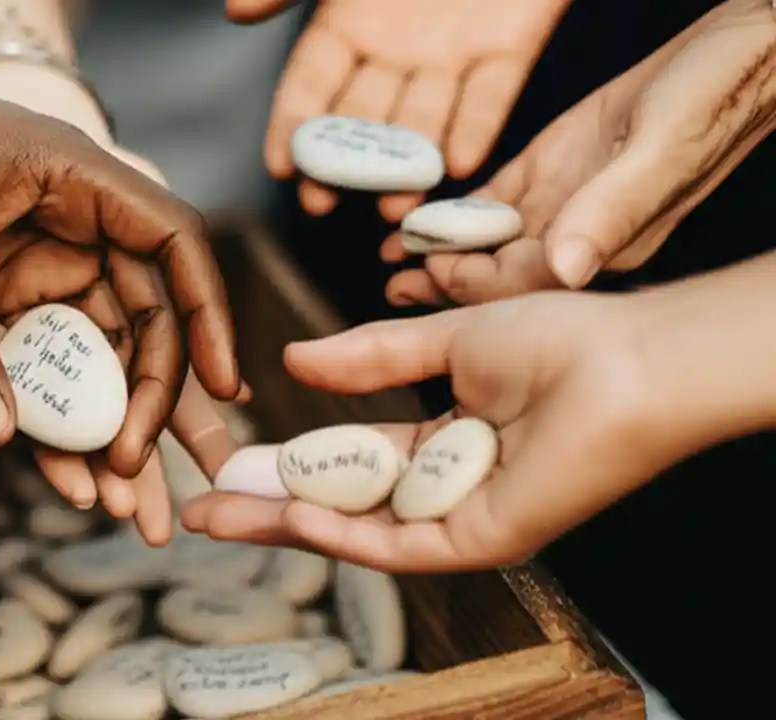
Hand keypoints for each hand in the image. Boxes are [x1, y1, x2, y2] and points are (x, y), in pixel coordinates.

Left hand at [0, 65, 240, 482]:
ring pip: (94, 350)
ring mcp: (37, 262)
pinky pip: (38, 362)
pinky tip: (64, 471)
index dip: (208, 313)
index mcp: (77, 180)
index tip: (223, 383)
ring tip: (115, 492)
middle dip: (149, 392)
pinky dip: (49, 413)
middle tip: (135, 464)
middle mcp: (72, 222)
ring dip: (103, 418)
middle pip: (142, 312)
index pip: (173, 243)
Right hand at [183, 290, 701, 571]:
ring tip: (217, 515)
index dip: (287, 464)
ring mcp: (460, 519)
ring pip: (356, 531)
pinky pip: (397, 546)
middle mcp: (447, 489)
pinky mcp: (481, 541)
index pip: (348, 463)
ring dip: (285, 524)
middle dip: (267, 506)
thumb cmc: (561, 340)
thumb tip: (294, 361)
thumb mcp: (443, 338)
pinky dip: (341, 531)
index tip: (229, 459)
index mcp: (444, 444)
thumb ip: (369, 356)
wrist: (629, 361)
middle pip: (340, 505)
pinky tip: (289, 515)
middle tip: (202, 506)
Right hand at [229, 0, 567, 217]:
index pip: (309, 88)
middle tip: (325, 203)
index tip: (279, 167)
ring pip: (424, 119)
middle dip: (345, 166)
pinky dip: (476, 125)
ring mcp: (450, 54)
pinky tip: (460, 161)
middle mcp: (393, 50)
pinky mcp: (509, 48)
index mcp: (345, 26)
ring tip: (396, 205)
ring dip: (410, 165)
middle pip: (363, 119)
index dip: (292, 127)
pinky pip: (490, 94)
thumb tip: (233, 13)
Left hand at [383, 0, 775, 306]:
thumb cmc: (715, 95)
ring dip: (441, 252)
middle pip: (497, 273)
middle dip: (443, 282)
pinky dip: (457, 213)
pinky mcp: (553, 171)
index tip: (427, 270)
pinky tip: (420, 219)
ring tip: (392, 259)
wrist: (739, 53)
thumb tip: (565, 268)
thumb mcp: (662, 147)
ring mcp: (564, 205)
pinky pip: (496, 202)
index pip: (526, 281)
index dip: (473, 281)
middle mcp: (578, 235)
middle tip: (390, 286)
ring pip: (489, 242)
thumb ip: (612, 209)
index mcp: (606, 244)